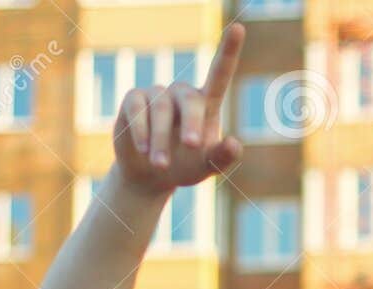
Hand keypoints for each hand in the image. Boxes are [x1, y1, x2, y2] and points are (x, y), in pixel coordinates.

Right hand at [111, 22, 243, 192]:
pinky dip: (141, 130)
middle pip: (190, 99)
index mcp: (206, 104)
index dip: (228, 51)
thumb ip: (223, 157)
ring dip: (162, 139)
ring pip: (161, 109)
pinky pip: (138, 109)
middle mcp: (182, 94)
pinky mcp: (134, 100)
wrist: (149, 176)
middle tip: (193, 146)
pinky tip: (143, 150)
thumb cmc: (185, 166)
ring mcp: (157, 94)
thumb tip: (235, 143)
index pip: (219, 73)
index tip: (238, 28)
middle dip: (192, 123)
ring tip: (161, 164)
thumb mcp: (207, 167)